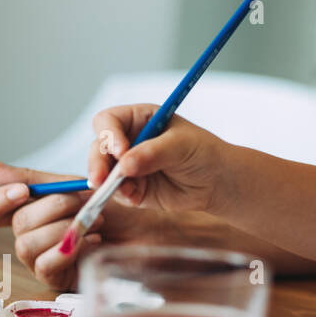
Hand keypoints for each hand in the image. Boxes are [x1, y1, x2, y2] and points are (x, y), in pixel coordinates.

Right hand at [0, 158, 168, 291]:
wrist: (157, 225)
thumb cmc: (121, 205)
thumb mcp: (75, 184)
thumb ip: (33, 179)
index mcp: (31, 213)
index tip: (23, 191)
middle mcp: (33, 237)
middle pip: (14, 224)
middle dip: (51, 208)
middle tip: (82, 201)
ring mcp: (46, 259)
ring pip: (26, 245)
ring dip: (63, 227)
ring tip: (96, 221)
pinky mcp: (63, 279)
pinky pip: (46, 266)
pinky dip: (70, 248)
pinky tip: (95, 241)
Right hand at [88, 105, 231, 215]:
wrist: (218, 181)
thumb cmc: (203, 153)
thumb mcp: (181, 146)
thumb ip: (152, 153)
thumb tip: (124, 164)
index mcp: (139, 119)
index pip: (108, 121)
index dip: (109, 134)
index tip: (121, 151)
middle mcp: (129, 140)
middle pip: (99, 148)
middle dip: (98, 163)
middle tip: (101, 179)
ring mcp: (128, 165)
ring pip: (102, 172)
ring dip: (108, 182)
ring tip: (127, 190)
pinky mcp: (132, 187)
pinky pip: (116, 192)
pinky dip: (122, 195)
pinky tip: (137, 197)